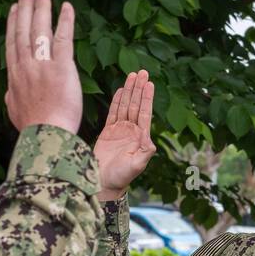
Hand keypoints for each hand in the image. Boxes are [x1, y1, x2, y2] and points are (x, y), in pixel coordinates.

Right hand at [3, 0, 81, 134]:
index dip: (13, 24)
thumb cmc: (33, 127)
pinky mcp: (61, 66)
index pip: (12, 44)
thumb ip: (12, 98)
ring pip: (40, 30)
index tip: (14, 9)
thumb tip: (9, 92)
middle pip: (23, 31)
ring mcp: (42, 65)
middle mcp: (26, 66)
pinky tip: (66, 6)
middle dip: (25, 9)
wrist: (46, 135)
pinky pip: (63, 38)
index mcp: (14, 77)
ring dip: (41, 8)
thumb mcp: (14, 112)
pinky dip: (64, 21)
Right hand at [93, 70, 154, 200]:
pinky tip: (120, 90)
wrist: (104, 183)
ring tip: (133, 75)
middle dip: (139, 89)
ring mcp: (120, 131)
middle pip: (136, 105)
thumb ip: (144, 152)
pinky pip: (113, 113)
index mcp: (140, 137)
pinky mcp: (108, 133)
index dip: (147, 98)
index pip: (145, 113)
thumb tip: (150, 140)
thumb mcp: (136, 166)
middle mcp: (132, 131)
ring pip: (125, 106)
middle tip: (142, 72)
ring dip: (129, 91)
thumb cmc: (121, 177)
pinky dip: (117, 101)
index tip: (149, 83)